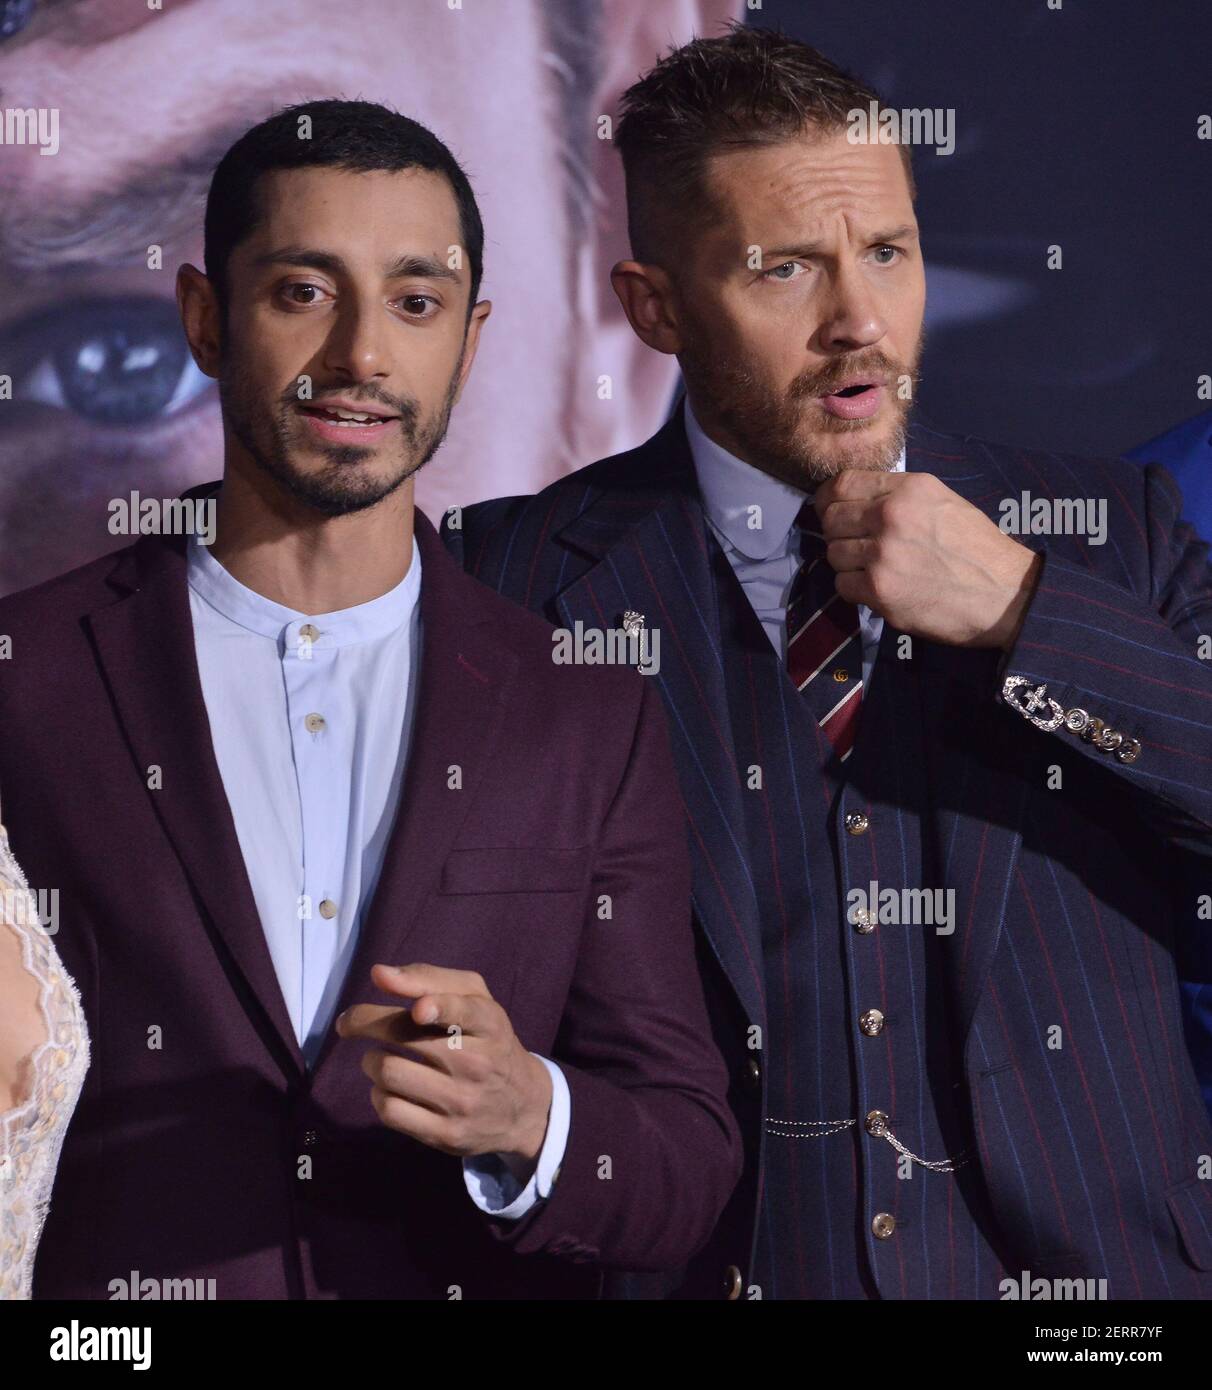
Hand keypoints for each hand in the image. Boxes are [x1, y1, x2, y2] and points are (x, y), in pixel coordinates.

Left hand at [335, 962, 552, 1179]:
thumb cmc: (487, 1039)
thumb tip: (379, 974)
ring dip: (371, 1061)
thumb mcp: (474, 998)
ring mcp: (462, 1101)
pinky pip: (390, 1110)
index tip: (418, 1009)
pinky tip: (389, 1087)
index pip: (464, 1011)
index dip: (439, 1007)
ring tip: (380, 1057)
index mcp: (489, 1022)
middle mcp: (478, 1062)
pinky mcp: (446, 1134)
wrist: (522, 1106)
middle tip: (349, 1023)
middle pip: (405, 1038)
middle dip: (364, 1023)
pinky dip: (378, 1094)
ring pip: (389, 1072)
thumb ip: (428, 979)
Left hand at [814, 470, 1042, 649]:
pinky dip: (854, 589)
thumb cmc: (978, 549)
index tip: (830, 510)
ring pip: (833, 553)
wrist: (1005, 595)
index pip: (842, 483)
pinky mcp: (879, 589)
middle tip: (855, 546)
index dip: (829, 499)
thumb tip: (854, 500)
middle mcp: (891, 516)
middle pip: (831, 519)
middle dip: (837, 533)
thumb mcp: (943, 502)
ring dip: (847, 564)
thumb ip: (898, 497)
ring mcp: (882, 554)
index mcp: (908, 489)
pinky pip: (842, 585)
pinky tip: (878, 589)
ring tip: (874, 570)